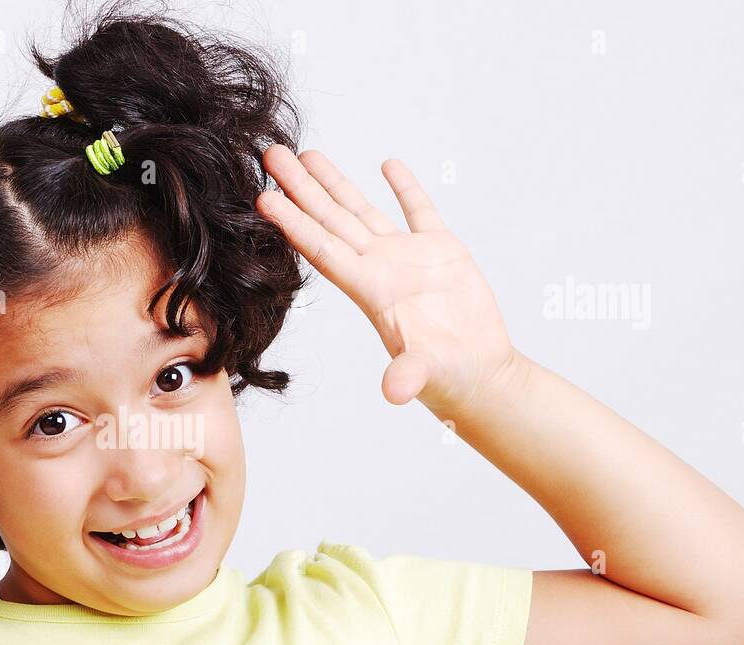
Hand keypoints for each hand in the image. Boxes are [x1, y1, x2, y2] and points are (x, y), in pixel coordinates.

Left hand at [256, 145, 524, 413]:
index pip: (322, 249)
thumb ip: (409, 376)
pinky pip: (417, 210)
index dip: (293, 223)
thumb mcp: (427, 374)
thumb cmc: (450, 378)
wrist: (479, 374)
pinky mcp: (440, 251)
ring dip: (335, 183)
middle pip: (330, 220)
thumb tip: (395, 392)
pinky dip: (404, 187)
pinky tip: (386, 164)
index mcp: (371, 290)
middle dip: (300, 187)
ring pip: (362, 211)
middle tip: (271, 153)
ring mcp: (408, 257)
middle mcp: (380, 268)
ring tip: (307, 154)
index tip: (263, 196)